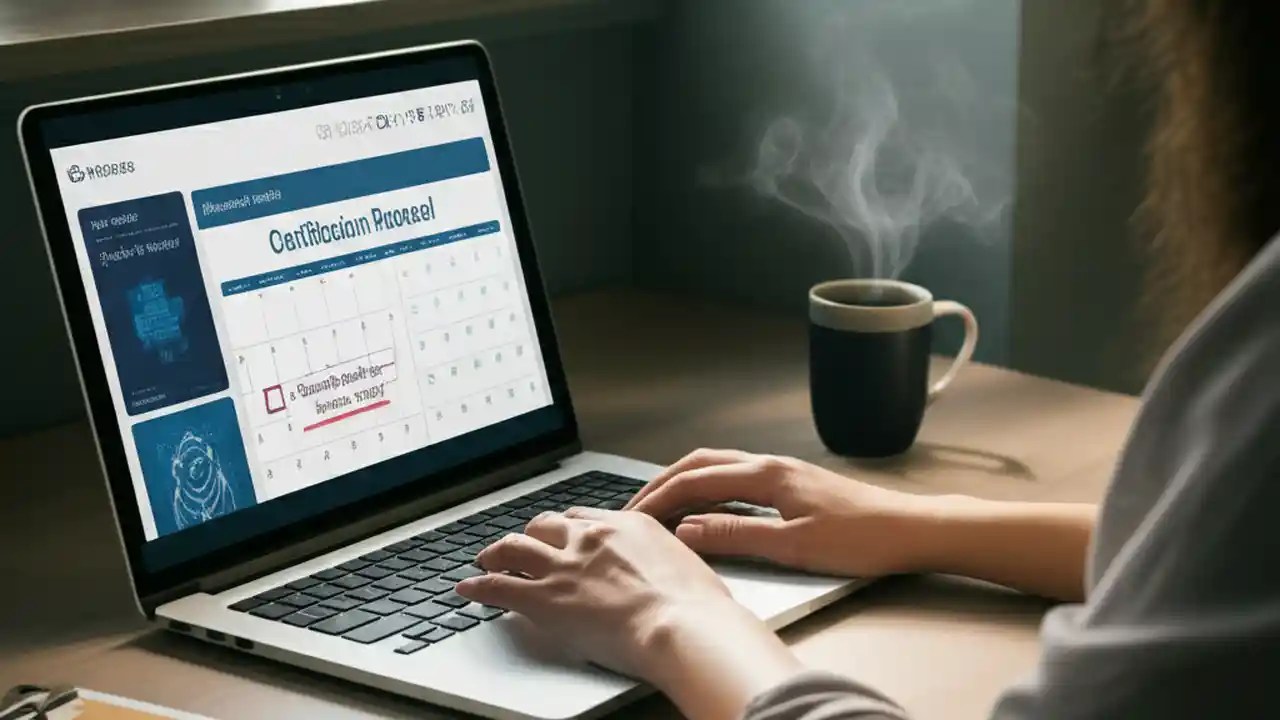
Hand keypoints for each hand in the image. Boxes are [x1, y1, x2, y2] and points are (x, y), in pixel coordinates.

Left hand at [454, 508, 804, 719]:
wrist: (681, 625)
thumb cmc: (696, 606)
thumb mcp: (687, 565)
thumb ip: (664, 561)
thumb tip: (667, 571)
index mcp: (626, 525)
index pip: (583, 517)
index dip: (565, 527)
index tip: (559, 533)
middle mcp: (589, 537)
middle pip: (545, 525)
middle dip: (530, 534)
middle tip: (521, 543)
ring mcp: (563, 566)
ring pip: (515, 547)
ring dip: (496, 552)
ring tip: (485, 558)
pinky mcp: (543, 598)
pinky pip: (499, 585)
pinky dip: (478, 585)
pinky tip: (467, 587)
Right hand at [625, 448, 939, 577]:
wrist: (911, 529)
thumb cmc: (861, 539)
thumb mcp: (794, 545)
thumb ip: (738, 535)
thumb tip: (689, 529)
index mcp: (766, 475)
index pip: (695, 480)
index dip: (659, 499)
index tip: (632, 519)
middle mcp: (769, 464)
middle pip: (700, 463)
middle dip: (662, 484)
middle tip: (633, 509)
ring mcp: (782, 471)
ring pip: (717, 466)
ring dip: (683, 482)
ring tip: (659, 506)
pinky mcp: (792, 483)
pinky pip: (735, 476)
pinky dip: (708, 487)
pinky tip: (705, 506)